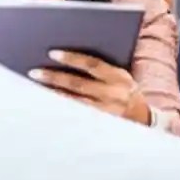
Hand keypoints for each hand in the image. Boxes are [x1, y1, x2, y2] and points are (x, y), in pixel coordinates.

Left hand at [29, 50, 151, 125]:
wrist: (145, 121)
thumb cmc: (126, 93)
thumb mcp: (121, 76)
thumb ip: (102, 68)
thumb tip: (70, 58)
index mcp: (119, 77)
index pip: (92, 64)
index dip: (72, 58)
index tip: (52, 53)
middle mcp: (113, 95)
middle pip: (78, 84)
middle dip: (54, 77)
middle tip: (33, 72)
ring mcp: (106, 113)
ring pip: (73, 103)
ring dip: (52, 95)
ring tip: (34, 88)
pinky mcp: (100, 127)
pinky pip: (76, 117)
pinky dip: (59, 110)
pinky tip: (45, 106)